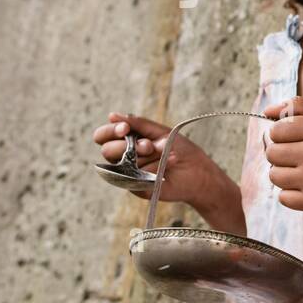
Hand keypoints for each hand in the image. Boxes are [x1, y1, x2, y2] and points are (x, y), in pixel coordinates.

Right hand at [92, 111, 228, 207]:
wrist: (199, 172)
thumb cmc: (181, 150)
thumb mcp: (160, 132)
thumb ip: (137, 124)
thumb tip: (112, 115)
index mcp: (126, 141)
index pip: (103, 136)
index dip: (109, 131)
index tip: (125, 128)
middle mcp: (123, 158)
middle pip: (107, 150)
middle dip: (127, 145)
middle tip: (149, 145)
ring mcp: (129, 173)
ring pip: (122, 163)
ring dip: (147, 156)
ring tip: (165, 154)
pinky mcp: (137, 187)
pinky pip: (136, 177)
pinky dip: (154, 168)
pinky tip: (168, 165)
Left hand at [261, 96, 302, 214]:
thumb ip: (300, 105)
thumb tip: (267, 112)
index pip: (275, 131)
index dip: (282, 135)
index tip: (296, 140)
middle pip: (271, 154)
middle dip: (282, 154)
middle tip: (300, 156)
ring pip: (274, 176)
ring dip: (285, 174)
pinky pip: (283, 198)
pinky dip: (292, 194)